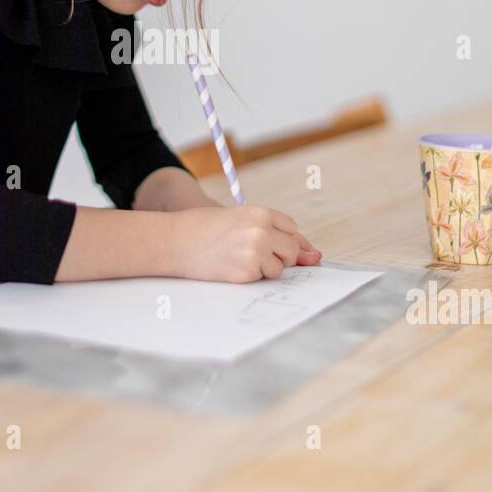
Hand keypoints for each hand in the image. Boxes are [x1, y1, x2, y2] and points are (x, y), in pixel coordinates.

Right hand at [172, 204, 322, 282]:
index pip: (292, 229)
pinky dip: (253, 277)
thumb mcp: (241, 220)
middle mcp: (262, 231)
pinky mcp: (246, 272)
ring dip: (265, 267)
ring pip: (281, 267)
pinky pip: (264, 278)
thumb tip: (316, 256)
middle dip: (278, 255)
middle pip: (292, 249)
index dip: (280, 238)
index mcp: (261, 213)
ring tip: (238, 257)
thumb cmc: (206, 228)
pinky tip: (233, 266)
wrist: (175, 241)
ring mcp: (255, 252)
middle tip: (250, 251)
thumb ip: (278, 234)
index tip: (266, 241)